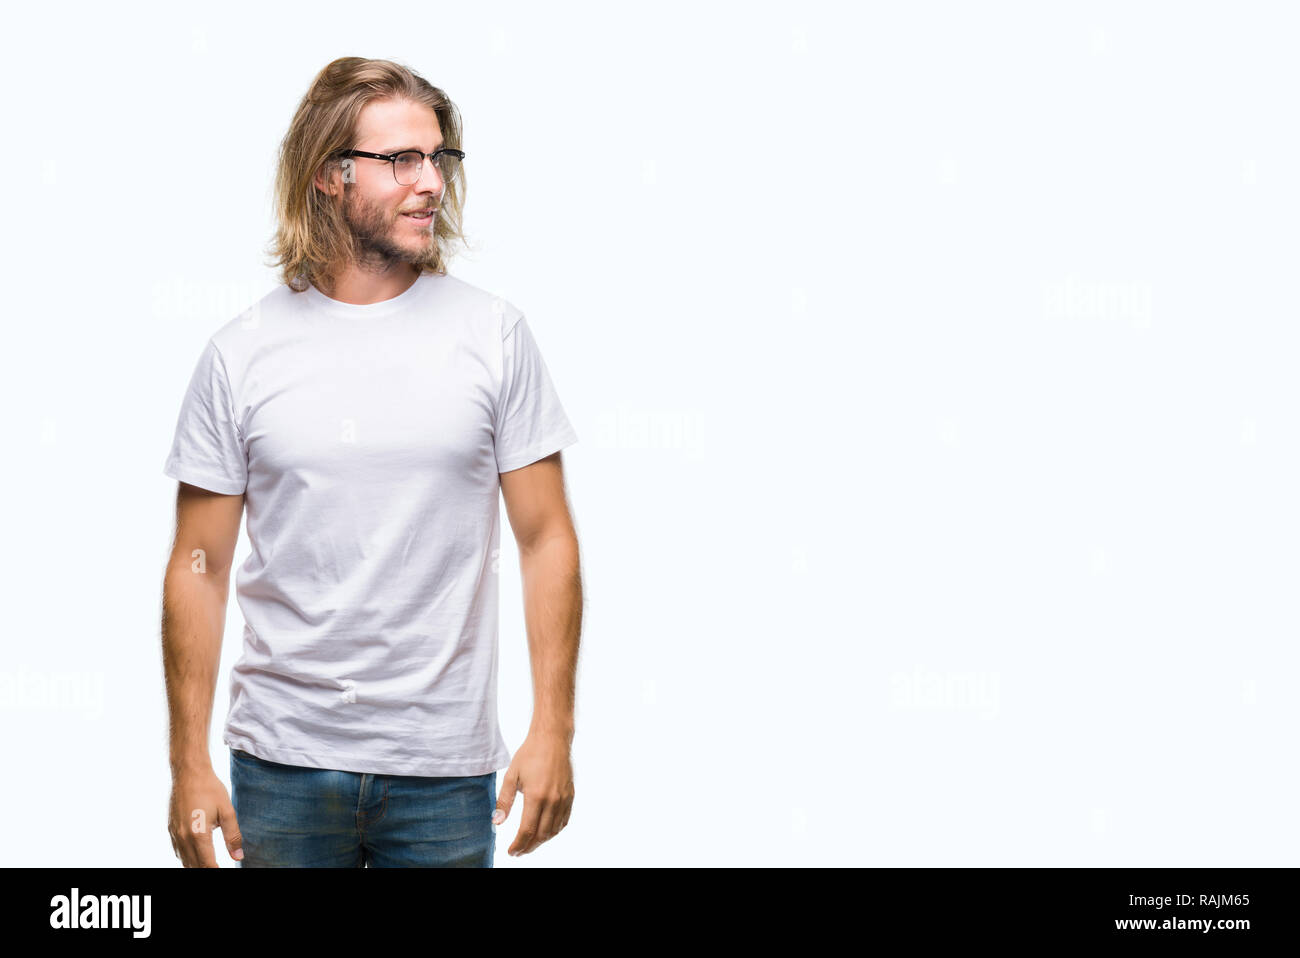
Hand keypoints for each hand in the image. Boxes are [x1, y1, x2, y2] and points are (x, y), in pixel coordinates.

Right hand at [168, 765, 242, 866]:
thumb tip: (238, 856)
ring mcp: (175, 834)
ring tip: (209, 865)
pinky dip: (187, 858)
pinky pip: (178, 851)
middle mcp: (183, 838)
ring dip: (196, 866)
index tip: (225, 872)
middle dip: (206, 869)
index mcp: (198, 835)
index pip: (207, 865)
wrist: (188, 773)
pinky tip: (195, 856)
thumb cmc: (210, 789)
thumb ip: (233, 836)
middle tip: (218, 867)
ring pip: (184, 860)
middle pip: (194, 866)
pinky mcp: (171, 829)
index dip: (216, 871)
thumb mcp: (227, 811)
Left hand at [493, 731, 573, 856]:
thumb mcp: (512, 776)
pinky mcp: (570, 796)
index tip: (511, 851)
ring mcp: (563, 799)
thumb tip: (497, 822)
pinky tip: (545, 832)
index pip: (527, 830)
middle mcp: (552, 800)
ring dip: (541, 841)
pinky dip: (554, 831)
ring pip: (554, 830)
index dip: (518, 845)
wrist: (552, 739)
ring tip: (530, 844)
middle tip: (519, 851)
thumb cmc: (530, 754)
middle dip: (529, 847)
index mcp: (536, 796)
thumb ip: (504, 801)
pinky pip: (564, 821)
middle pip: (541, 835)